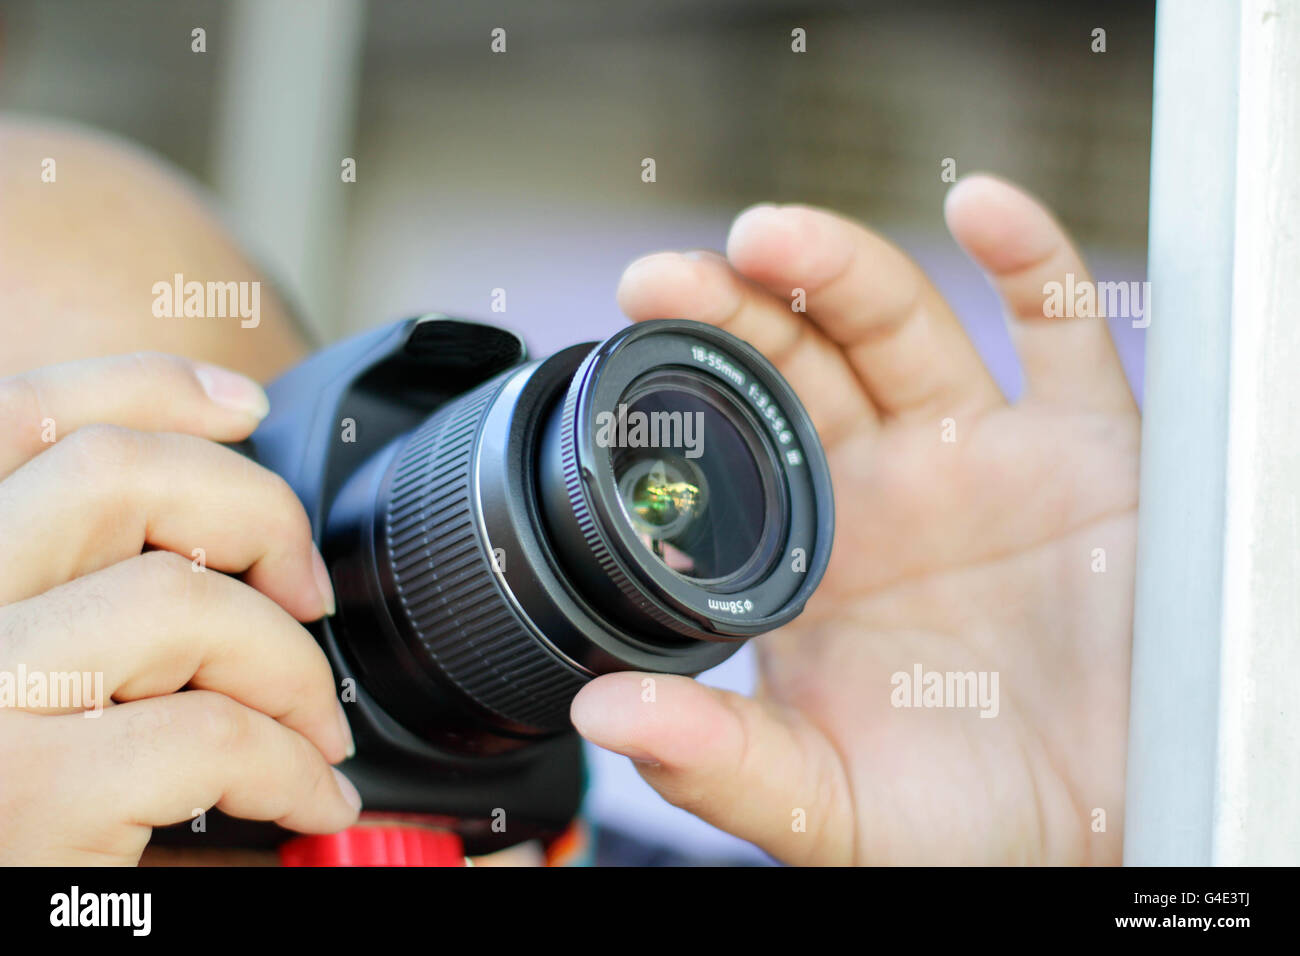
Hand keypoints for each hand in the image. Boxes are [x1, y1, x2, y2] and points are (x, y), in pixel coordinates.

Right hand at [0, 353, 360, 864]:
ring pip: (180, 598)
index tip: (244, 405)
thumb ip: (71, 575)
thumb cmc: (15, 801)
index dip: (147, 386)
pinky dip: (293, 764)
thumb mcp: (17, 660)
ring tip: (312, 727)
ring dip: (289, 665)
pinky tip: (307, 797)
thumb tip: (210, 503)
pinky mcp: (24, 794)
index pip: (22, 413)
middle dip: (257, 513)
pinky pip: (214, 733)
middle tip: (309, 592)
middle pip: (114, 473)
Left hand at [572, 174, 1137, 864]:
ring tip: (767, 237)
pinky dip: (1031, 261)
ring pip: (900, 326)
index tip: (618, 356)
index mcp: (813, 553)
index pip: (732, 443)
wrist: (1111, 834)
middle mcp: (887, 485)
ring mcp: (982, 455)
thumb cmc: (966, 823)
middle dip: (730, 310)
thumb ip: (722, 761)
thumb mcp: (830, 804)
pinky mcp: (1086, 445)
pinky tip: (984, 209)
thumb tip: (602, 717)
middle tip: (663, 278)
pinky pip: (1060, 332)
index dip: (678, 392)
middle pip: (797, 362)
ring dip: (835, 268)